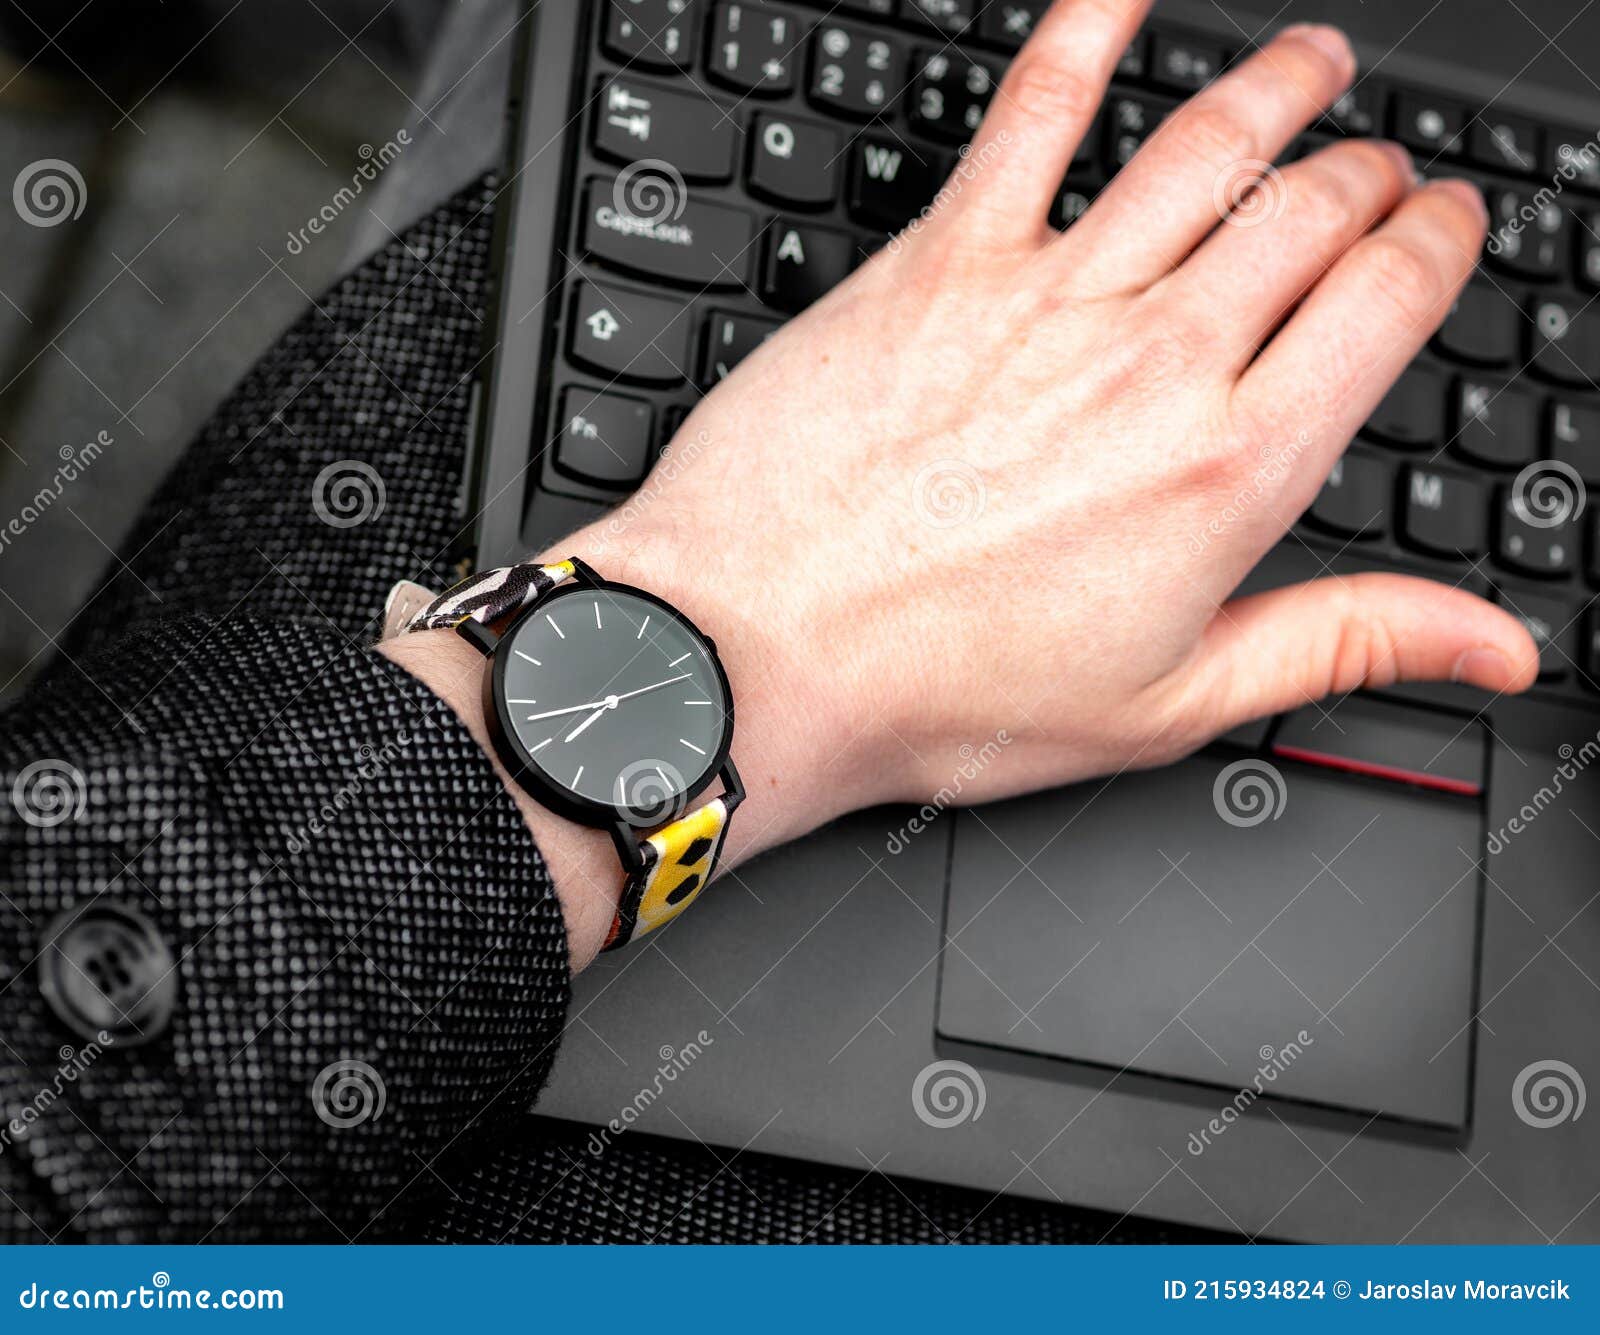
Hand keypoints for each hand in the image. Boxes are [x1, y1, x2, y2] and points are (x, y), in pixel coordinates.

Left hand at [387, 0, 1537, 966]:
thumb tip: (1486, 645)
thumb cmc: (939, 692)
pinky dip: (1085, 33)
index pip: (1386, 300)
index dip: (1437, 243)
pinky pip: (1032, 112)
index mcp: (1228, 467)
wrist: (757, 651)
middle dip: (1370, 171)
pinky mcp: (941, 260)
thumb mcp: (1166, 703)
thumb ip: (1339, 642)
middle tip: (1381, 165)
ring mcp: (1048, 294)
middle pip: (1311, 210)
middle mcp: (1155, 358)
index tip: (1445, 227)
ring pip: (1202, 145)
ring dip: (1278, 86)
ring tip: (1314, 62)